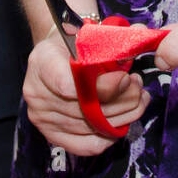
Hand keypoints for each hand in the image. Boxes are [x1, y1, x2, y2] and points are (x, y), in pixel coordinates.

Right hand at [23, 28, 150, 156]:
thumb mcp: (89, 31)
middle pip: (85, 108)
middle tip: (138, 86)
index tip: (125, 78)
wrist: (57, 55)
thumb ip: (113, 36)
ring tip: (137, 98)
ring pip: (91, 127)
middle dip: (122, 99)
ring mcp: (42, 117)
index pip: (69, 85)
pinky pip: (86, 145)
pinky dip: (109, 135)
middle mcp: (37, 92)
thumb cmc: (74, 42)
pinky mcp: (51, 135)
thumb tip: (141, 35)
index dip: (103, 87)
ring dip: (123, 114)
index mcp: (42, 61)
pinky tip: (122, 119)